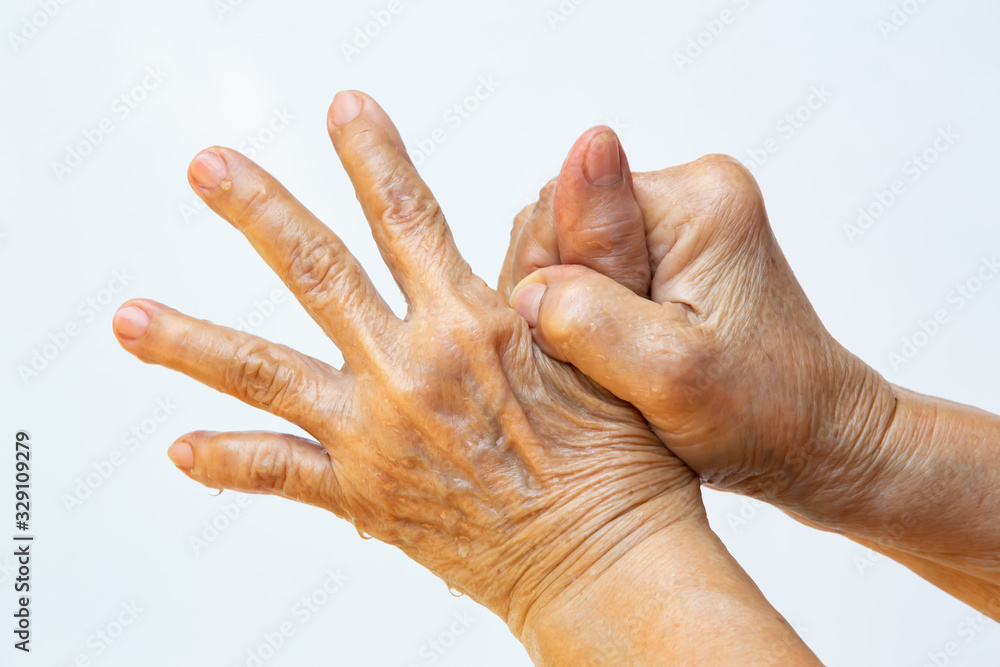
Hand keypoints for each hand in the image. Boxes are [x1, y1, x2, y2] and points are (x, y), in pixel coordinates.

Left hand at [112, 92, 701, 636]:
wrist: (605, 564)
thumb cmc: (618, 460)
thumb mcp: (614, 341)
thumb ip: (588, 248)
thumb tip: (587, 154)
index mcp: (471, 324)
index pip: (408, 215)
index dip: (373, 156)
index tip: (346, 111)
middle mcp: (411, 370)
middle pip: (315, 271)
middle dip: (257, 210)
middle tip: (207, 166)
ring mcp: (378, 435)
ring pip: (265, 371)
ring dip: (192, 338)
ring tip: (128, 318)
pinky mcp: (366, 496)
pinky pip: (280, 474)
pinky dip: (228, 459)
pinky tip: (183, 447)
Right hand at [502, 130, 999, 621]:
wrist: (820, 436)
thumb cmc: (762, 415)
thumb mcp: (667, 372)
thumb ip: (590, 314)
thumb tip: (528, 274)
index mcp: (696, 202)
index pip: (559, 210)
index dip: (548, 283)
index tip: (581, 345)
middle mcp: (694, 190)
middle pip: (566, 225)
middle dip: (564, 296)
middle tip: (609, 360)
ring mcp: (688, 218)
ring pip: (578, 251)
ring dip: (577, 308)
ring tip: (622, 360)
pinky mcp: (682, 248)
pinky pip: (601, 268)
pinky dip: (596, 314)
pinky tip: (624, 352)